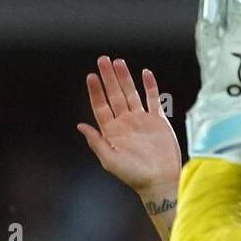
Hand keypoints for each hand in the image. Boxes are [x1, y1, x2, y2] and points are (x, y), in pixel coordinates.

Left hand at [77, 56, 180, 194]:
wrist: (159, 181)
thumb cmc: (134, 175)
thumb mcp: (110, 160)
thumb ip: (96, 142)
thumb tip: (81, 126)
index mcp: (112, 131)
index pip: (101, 106)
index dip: (96, 91)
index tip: (91, 76)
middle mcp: (125, 123)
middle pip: (114, 95)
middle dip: (108, 77)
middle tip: (102, 60)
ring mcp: (141, 120)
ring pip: (131, 93)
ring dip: (125, 78)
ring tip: (118, 62)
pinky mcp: (158, 120)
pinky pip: (153, 99)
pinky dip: (149, 86)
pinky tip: (145, 73)